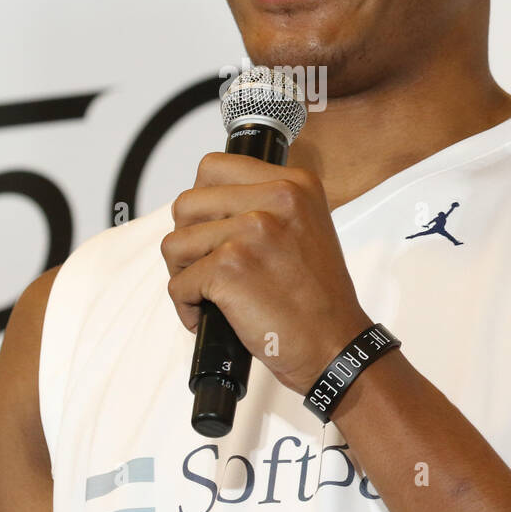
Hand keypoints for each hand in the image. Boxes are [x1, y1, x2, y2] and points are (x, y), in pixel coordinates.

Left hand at [161, 153, 372, 395]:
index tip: (213, 228)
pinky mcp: (230, 267)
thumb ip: (262, 204)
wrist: (335, 344)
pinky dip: (187, 306)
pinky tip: (211, 316)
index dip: (203, 202)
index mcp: (294, 183)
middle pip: (187, 202)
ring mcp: (252, 231)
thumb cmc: (318, 297)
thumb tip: (206, 200)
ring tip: (209, 291)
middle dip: (187, 238)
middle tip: (206, 265)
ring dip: (183, 272)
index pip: (213, 167)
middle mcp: (276, 198)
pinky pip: (178, 283)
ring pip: (175, 242)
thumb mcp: (305, 225)